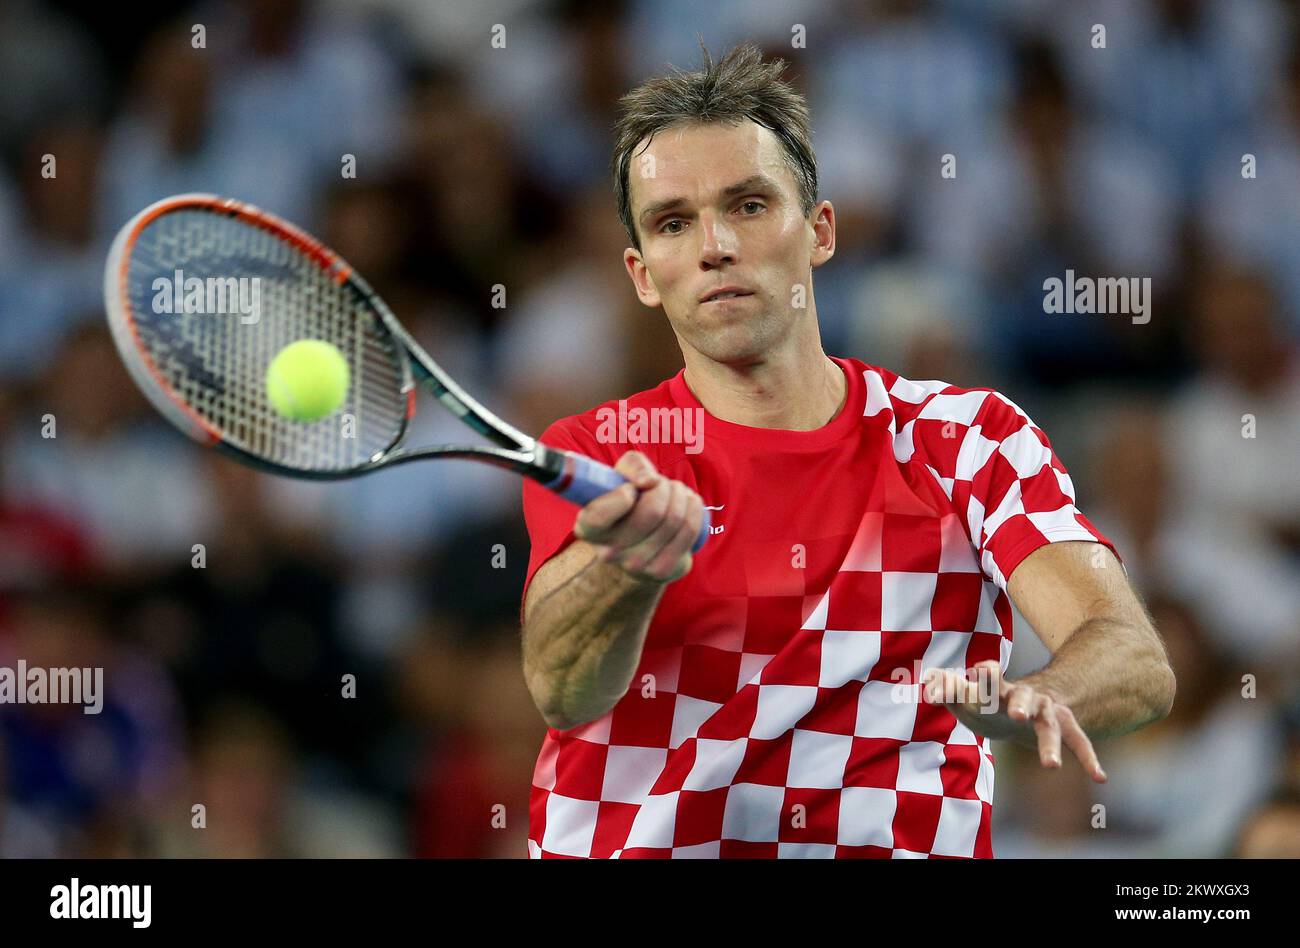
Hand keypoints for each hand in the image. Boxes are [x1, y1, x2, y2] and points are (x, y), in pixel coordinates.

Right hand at [572, 450, 703, 583]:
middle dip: (664, 487)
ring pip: (674, 518)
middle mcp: (608, 552)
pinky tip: (688, 504)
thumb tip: (649, 482)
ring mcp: (635, 566)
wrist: (640, 543)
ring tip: (674, 493)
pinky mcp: (661, 571)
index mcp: (588, 528)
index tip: (631, 488)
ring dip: (681, 495)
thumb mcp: (622, 476)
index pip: (601, 515)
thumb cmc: (629, 502)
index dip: (623, 495)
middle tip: (661, 485)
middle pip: (652, 510)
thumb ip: (633, 466)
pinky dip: (693, 508)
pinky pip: (689, 530)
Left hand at [922, 660, 1106, 782]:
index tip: (979, 672)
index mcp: (998, 687)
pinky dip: (1089, 757)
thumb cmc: (990, 701)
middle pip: (1023, 696)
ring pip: (1052, 725)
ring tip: (1050, 768)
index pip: (989, 679)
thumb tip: (926, 683)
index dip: (983, 678)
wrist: (1028, 702)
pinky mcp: (1065, 726)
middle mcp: (1025, 696)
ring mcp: (1047, 711)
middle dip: (1020, 702)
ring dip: (1050, 745)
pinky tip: (1100, 778)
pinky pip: (1080, 741)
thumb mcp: (967, 697)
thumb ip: (949, 690)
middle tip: (1015, 714)